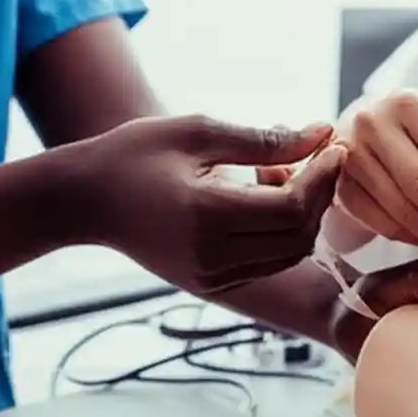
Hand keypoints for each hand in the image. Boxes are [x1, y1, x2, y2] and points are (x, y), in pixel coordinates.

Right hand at [55, 114, 343, 293]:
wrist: (85, 200)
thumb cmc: (136, 154)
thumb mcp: (199, 132)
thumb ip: (265, 139)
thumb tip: (323, 133)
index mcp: (206, 216)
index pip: (292, 207)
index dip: (323, 176)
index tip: (332, 143)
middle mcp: (212, 257)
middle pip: (299, 235)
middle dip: (319, 193)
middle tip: (313, 154)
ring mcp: (212, 278)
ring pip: (290, 254)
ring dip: (302, 214)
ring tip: (275, 172)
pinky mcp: (211, 284)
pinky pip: (269, 263)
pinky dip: (282, 232)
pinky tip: (259, 195)